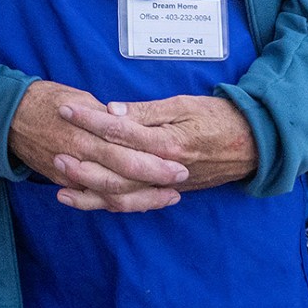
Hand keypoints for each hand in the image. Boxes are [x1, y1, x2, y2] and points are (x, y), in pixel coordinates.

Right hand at [9, 80, 187, 212]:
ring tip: (167, 197)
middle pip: (123, 174)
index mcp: (86, 130)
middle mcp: (79, 155)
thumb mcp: (79, 97)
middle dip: (155, 179)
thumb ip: (106, 115)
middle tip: (181, 178)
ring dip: (142, 198)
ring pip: (111, 194)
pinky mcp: (64, 183)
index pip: (127, 147)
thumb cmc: (48, 99)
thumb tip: (131, 122)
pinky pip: (94, 199)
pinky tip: (138, 203)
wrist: (9, 116)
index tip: (179, 158)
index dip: (154, 156)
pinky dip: (116, 204)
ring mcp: (71, 173)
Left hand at [55, 94, 257, 206]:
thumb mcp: (184, 104)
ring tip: (59, 180)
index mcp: (168, 142)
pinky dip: (105, 202)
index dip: (90, 120)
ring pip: (120, 195)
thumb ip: (147, 111)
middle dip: (82, 160)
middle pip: (115, 170)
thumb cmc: (218, 118)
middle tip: (54, 148)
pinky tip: (82, 197)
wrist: (253, 145)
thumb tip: (112, 112)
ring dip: (87, 189)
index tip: (66, 109)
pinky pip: (132, 203)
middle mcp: (165, 169)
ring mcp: (165, 185)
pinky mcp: (166, 192)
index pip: (120, 131)